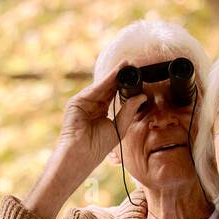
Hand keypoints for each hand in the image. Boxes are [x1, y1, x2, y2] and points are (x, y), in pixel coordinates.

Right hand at [56, 58, 148, 174]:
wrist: (82, 155)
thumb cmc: (97, 147)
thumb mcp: (119, 127)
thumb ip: (129, 111)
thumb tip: (142, 96)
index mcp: (101, 112)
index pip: (113, 94)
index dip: (124, 85)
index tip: (136, 75)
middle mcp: (92, 105)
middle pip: (108, 87)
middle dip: (119, 75)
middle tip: (131, 63)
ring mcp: (83, 103)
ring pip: (102, 86)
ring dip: (113, 74)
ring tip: (126, 64)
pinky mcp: (76, 102)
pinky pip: (94, 89)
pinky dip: (105, 81)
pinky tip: (115, 73)